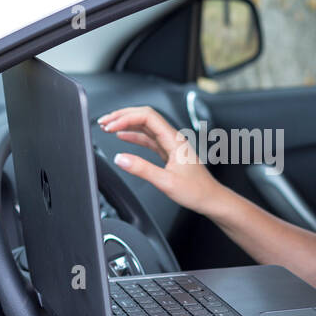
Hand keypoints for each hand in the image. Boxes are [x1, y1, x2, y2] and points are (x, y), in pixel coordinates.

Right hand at [97, 106, 225, 216]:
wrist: (210, 199)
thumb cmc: (196, 191)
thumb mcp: (166, 182)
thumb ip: (142, 169)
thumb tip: (120, 158)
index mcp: (174, 140)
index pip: (147, 117)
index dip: (126, 117)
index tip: (110, 126)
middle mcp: (172, 138)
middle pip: (144, 116)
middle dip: (122, 116)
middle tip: (104, 121)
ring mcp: (170, 144)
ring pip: (145, 126)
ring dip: (126, 124)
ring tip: (108, 126)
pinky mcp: (167, 152)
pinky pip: (147, 138)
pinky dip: (133, 135)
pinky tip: (122, 136)